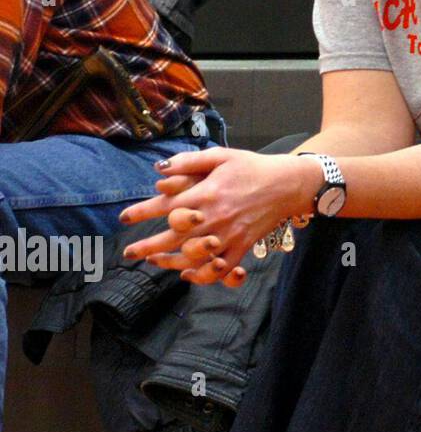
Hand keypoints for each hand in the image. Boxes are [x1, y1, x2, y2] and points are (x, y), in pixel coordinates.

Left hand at [119, 148, 317, 286]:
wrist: (288, 184)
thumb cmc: (252, 167)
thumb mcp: (221, 156)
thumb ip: (189, 162)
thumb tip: (159, 169)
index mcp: (206, 193)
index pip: (165, 205)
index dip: (141, 213)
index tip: (123, 218)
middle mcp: (214, 217)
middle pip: (173, 238)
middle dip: (147, 246)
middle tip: (129, 253)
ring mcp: (228, 235)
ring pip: (192, 256)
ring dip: (169, 262)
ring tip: (153, 261)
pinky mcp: (241, 247)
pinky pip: (218, 269)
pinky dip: (201, 275)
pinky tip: (187, 274)